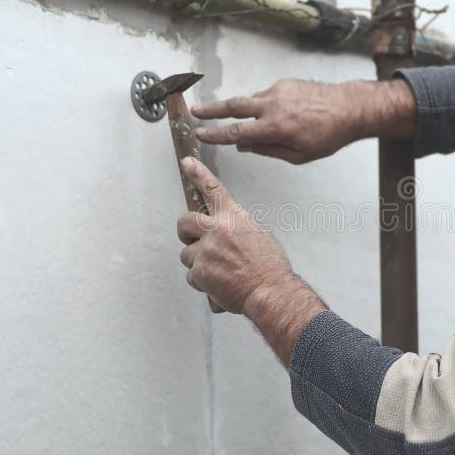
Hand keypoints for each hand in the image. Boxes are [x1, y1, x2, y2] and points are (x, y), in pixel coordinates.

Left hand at [176, 157, 293, 313]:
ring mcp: (206, 251)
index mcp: (234, 218)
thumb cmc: (269, 267)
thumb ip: (234, 230)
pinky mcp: (200, 272)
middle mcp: (217, 230)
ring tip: (219, 272)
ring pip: (187, 254)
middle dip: (185, 232)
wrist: (270, 291)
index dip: (198, 174)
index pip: (213, 189)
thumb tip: (221, 235)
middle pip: (184, 221)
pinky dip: (202, 282)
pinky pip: (191, 276)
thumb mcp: (255, 236)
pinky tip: (219, 284)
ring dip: (198, 263)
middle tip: (193, 241)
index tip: (187, 162)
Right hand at [191, 78, 416, 163]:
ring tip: (245, 119)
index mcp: (276, 127)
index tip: (199, 134)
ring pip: (251, 101)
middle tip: (194, 111)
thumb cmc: (328, 135)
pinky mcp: (284, 83)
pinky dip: (264, 106)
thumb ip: (269, 150)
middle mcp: (273, 105)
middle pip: (233, 106)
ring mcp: (278, 91)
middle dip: (211, 109)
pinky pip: (266, 96)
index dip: (215, 135)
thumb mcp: (299, 155)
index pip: (237, 132)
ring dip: (242, 110)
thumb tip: (246, 146)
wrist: (350, 108)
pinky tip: (275, 114)